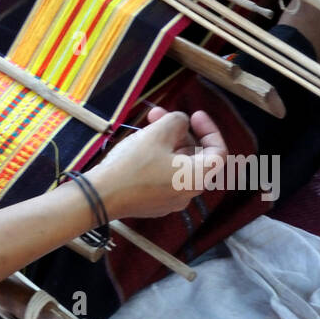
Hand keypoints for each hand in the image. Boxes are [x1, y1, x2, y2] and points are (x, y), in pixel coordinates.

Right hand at [84, 106, 227, 220]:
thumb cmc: (133, 164)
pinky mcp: (154, 204)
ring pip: (177, 165)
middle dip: (178, 132)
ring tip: (144, 127)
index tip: (194, 115)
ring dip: (166, 143)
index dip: (209, 129)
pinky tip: (139, 148)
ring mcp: (171, 200)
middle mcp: (189, 193)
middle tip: (157, 114)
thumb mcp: (158, 134)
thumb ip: (177, 122)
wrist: (101, 196)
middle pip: (194, 156)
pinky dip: (158, 159)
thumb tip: (181, 123)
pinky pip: (164, 177)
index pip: (218, 152)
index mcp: (198, 177)